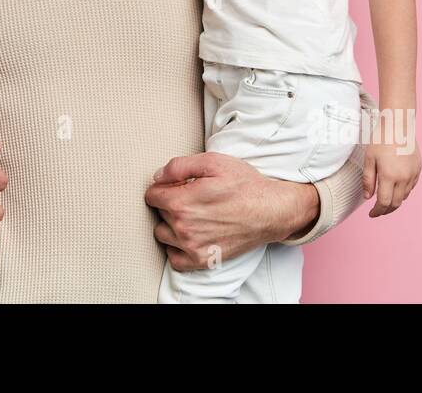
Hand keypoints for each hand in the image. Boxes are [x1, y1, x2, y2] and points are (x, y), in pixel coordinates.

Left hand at [144, 152, 317, 270]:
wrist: (270, 210)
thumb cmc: (244, 185)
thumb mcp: (212, 162)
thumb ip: (178, 166)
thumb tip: (158, 176)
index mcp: (181, 202)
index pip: (151, 195)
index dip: (163, 187)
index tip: (176, 186)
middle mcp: (183, 227)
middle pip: (158, 213)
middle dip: (169, 203)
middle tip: (191, 197)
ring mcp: (192, 247)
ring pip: (162, 235)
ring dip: (171, 225)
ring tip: (191, 216)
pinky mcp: (203, 260)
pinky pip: (174, 259)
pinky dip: (177, 248)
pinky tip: (190, 236)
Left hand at [363, 139, 421, 215]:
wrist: (398, 125)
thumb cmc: (381, 139)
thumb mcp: (369, 159)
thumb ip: (368, 180)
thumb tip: (368, 197)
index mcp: (389, 176)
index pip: (384, 203)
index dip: (377, 211)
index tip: (372, 214)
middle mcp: (404, 178)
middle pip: (396, 203)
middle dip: (386, 210)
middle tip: (378, 211)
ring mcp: (413, 174)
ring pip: (404, 196)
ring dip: (395, 201)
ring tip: (385, 199)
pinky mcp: (418, 169)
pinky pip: (411, 186)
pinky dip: (403, 191)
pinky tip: (395, 188)